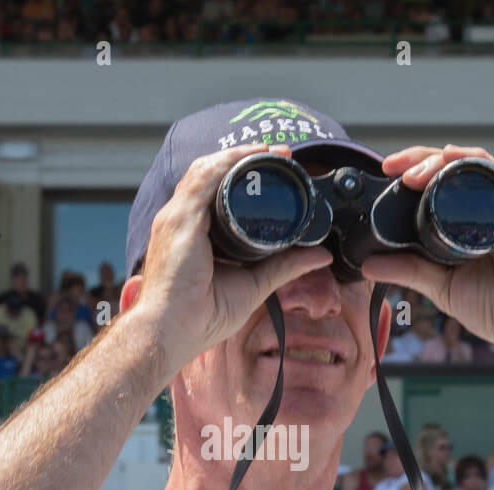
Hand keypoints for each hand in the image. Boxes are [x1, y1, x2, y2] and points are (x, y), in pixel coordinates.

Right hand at [130, 143, 332, 365]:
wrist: (171, 333)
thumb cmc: (201, 318)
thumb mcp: (254, 285)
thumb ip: (285, 267)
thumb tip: (322, 256)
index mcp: (191, 233)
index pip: (214, 191)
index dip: (242, 175)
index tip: (277, 168)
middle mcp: (180, 220)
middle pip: (211, 175)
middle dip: (245, 158)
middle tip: (281, 155)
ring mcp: (176, 217)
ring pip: (207, 170)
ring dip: (240, 155)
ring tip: (271, 152)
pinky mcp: (179, 220)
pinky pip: (203, 180)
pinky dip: (227, 164)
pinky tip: (250, 157)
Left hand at [360, 145, 493, 381]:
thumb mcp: (442, 286)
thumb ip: (409, 271)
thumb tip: (369, 265)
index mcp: (473, 218)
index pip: (443, 179)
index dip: (415, 168)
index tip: (386, 171)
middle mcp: (493, 206)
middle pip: (457, 163)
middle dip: (422, 157)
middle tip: (393, 167)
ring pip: (477, 164)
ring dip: (443, 161)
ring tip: (415, 174)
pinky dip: (476, 168)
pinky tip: (455, 166)